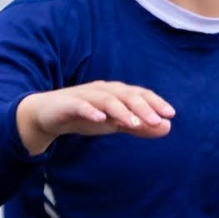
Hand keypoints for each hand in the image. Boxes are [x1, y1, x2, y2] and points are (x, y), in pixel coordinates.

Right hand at [16, 82, 174, 155]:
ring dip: (121, 111)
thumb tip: (168, 127)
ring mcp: (85, 95)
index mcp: (117, 93)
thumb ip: (140, 126)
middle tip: (156, 121)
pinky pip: (81, 106)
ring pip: (106, 100)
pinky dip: (91, 111)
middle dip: (142, 107)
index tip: (170, 114)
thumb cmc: (86, 116)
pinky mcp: (68, 104)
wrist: (48, 116)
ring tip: (134, 123)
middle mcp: (103, 90)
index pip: (139, 95)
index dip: (155, 102)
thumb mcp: (116, 123)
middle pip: (126, 95)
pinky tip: (100, 120)